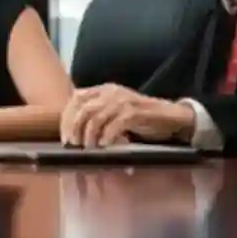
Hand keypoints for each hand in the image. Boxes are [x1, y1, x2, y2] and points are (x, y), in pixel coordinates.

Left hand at [61, 84, 195, 147]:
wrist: (170, 116)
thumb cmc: (138, 118)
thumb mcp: (113, 111)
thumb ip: (94, 115)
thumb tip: (72, 133)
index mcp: (102, 89)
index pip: (75, 100)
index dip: (67, 119)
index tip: (65, 137)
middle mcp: (110, 91)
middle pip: (82, 110)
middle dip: (75, 129)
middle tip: (75, 145)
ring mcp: (123, 100)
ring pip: (96, 118)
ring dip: (89, 136)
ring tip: (90, 148)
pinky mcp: (135, 111)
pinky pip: (115, 124)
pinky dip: (107, 136)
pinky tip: (105, 145)